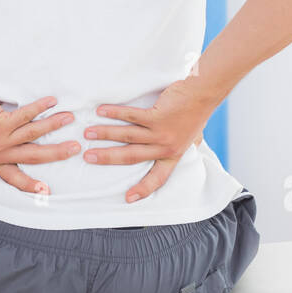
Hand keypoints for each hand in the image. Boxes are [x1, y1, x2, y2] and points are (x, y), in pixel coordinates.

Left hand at [0, 84, 79, 194]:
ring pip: (34, 134)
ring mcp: (1, 138)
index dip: (30, 185)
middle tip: (75, 149)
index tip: (46, 192)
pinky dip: (40, 108)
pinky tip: (52, 102)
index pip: (13, 177)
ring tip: (69, 118)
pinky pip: (26, 115)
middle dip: (56, 153)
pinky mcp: (1, 123)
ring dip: (54, 125)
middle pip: (33, 156)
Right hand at [82, 79, 220, 202]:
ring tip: (88, 133)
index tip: (128, 199)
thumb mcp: (192, 136)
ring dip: (105, 134)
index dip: (143, 189)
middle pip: (131, 156)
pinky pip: (131, 116)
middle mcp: (165, 148)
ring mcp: (161, 133)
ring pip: (127, 136)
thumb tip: (190, 146)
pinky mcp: (157, 117)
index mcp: (173, 155)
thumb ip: (184, 144)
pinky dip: (114, 113)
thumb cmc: (196, 112)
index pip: (158, 178)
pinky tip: (101, 111)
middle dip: (107, 158)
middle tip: (88, 157)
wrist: (203, 94)